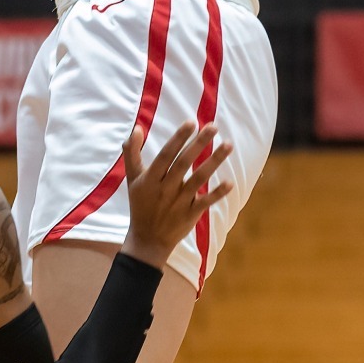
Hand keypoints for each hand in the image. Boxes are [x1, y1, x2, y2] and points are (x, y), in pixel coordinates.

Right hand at [119, 121, 231, 268]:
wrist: (147, 240)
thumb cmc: (140, 204)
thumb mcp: (132, 179)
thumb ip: (132, 153)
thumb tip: (137, 128)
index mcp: (151, 178)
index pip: (166, 155)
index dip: (178, 138)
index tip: (191, 122)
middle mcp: (166, 188)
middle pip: (184, 163)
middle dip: (199, 143)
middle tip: (214, 126)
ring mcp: (179, 202)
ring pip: (199, 179)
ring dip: (214, 162)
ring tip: (228, 145)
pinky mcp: (190, 214)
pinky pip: (205, 202)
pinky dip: (217, 193)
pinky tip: (230, 182)